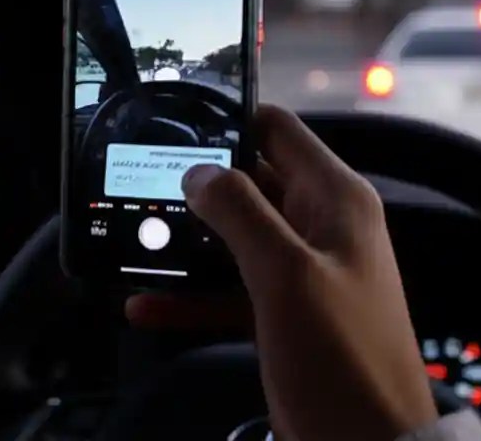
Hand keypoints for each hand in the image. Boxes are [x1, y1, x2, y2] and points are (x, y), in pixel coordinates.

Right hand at [127, 105, 436, 440]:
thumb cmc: (343, 359)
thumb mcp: (285, 275)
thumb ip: (240, 213)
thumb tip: (199, 171)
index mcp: (335, 200)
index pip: (277, 131)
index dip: (228, 122)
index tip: (175, 128)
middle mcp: (321, 226)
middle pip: (249, 183)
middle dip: (197, 187)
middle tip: (142, 189)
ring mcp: (304, 271)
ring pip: (234, 239)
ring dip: (187, 245)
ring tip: (137, 245)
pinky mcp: (285, 313)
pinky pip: (230, 289)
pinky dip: (193, 295)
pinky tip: (150, 305)